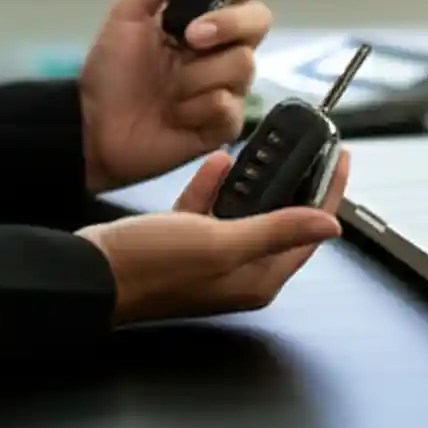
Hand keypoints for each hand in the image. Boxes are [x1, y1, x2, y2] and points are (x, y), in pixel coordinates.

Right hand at [77, 148, 350, 325]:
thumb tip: (331, 225)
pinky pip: (207, 210)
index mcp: (257, 278)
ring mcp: (208, 259)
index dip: (328, 194)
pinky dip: (214, 186)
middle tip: (308, 148)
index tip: (340, 158)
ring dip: (253, 181)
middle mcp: (237, 272)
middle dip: (294, 184)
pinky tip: (217, 161)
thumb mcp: (220, 242)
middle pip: (280, 220)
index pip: (307, 233)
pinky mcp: (180, 245)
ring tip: (266, 148)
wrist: (87, 273)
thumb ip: (277, 230)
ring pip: (244, 212)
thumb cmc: (149, 266)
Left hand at [78, 0, 277, 193]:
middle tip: (189, 37)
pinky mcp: (226, 122)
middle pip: (259, 21)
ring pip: (242, 64)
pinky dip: (194, 107)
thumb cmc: (111, 72)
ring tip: (166, 89)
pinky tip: (174, 115)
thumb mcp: (129, 14)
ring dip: (195, 75)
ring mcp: (229, 85)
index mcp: (205, 18)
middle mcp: (224, 48)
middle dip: (227, 24)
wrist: (95, 127)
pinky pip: (228, 104)